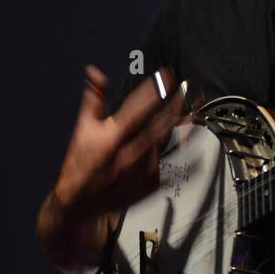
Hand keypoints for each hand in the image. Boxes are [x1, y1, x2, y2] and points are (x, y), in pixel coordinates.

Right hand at [54, 64, 184, 220]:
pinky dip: (183, 149)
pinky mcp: (150, 185)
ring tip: (196, 108)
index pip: (138, 108)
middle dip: (177, 104)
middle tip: (189, 88)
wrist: (78, 202)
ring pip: (170, 143)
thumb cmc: (81, 161)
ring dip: (185, 124)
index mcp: (112, 138)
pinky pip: (171, 163)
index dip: (155, 90)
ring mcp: (142, 172)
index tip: (168, 75)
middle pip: (161, 125)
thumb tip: (94, 71)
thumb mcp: (84, 127)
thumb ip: (94, 98)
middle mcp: (129, 155)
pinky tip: (192, 135)